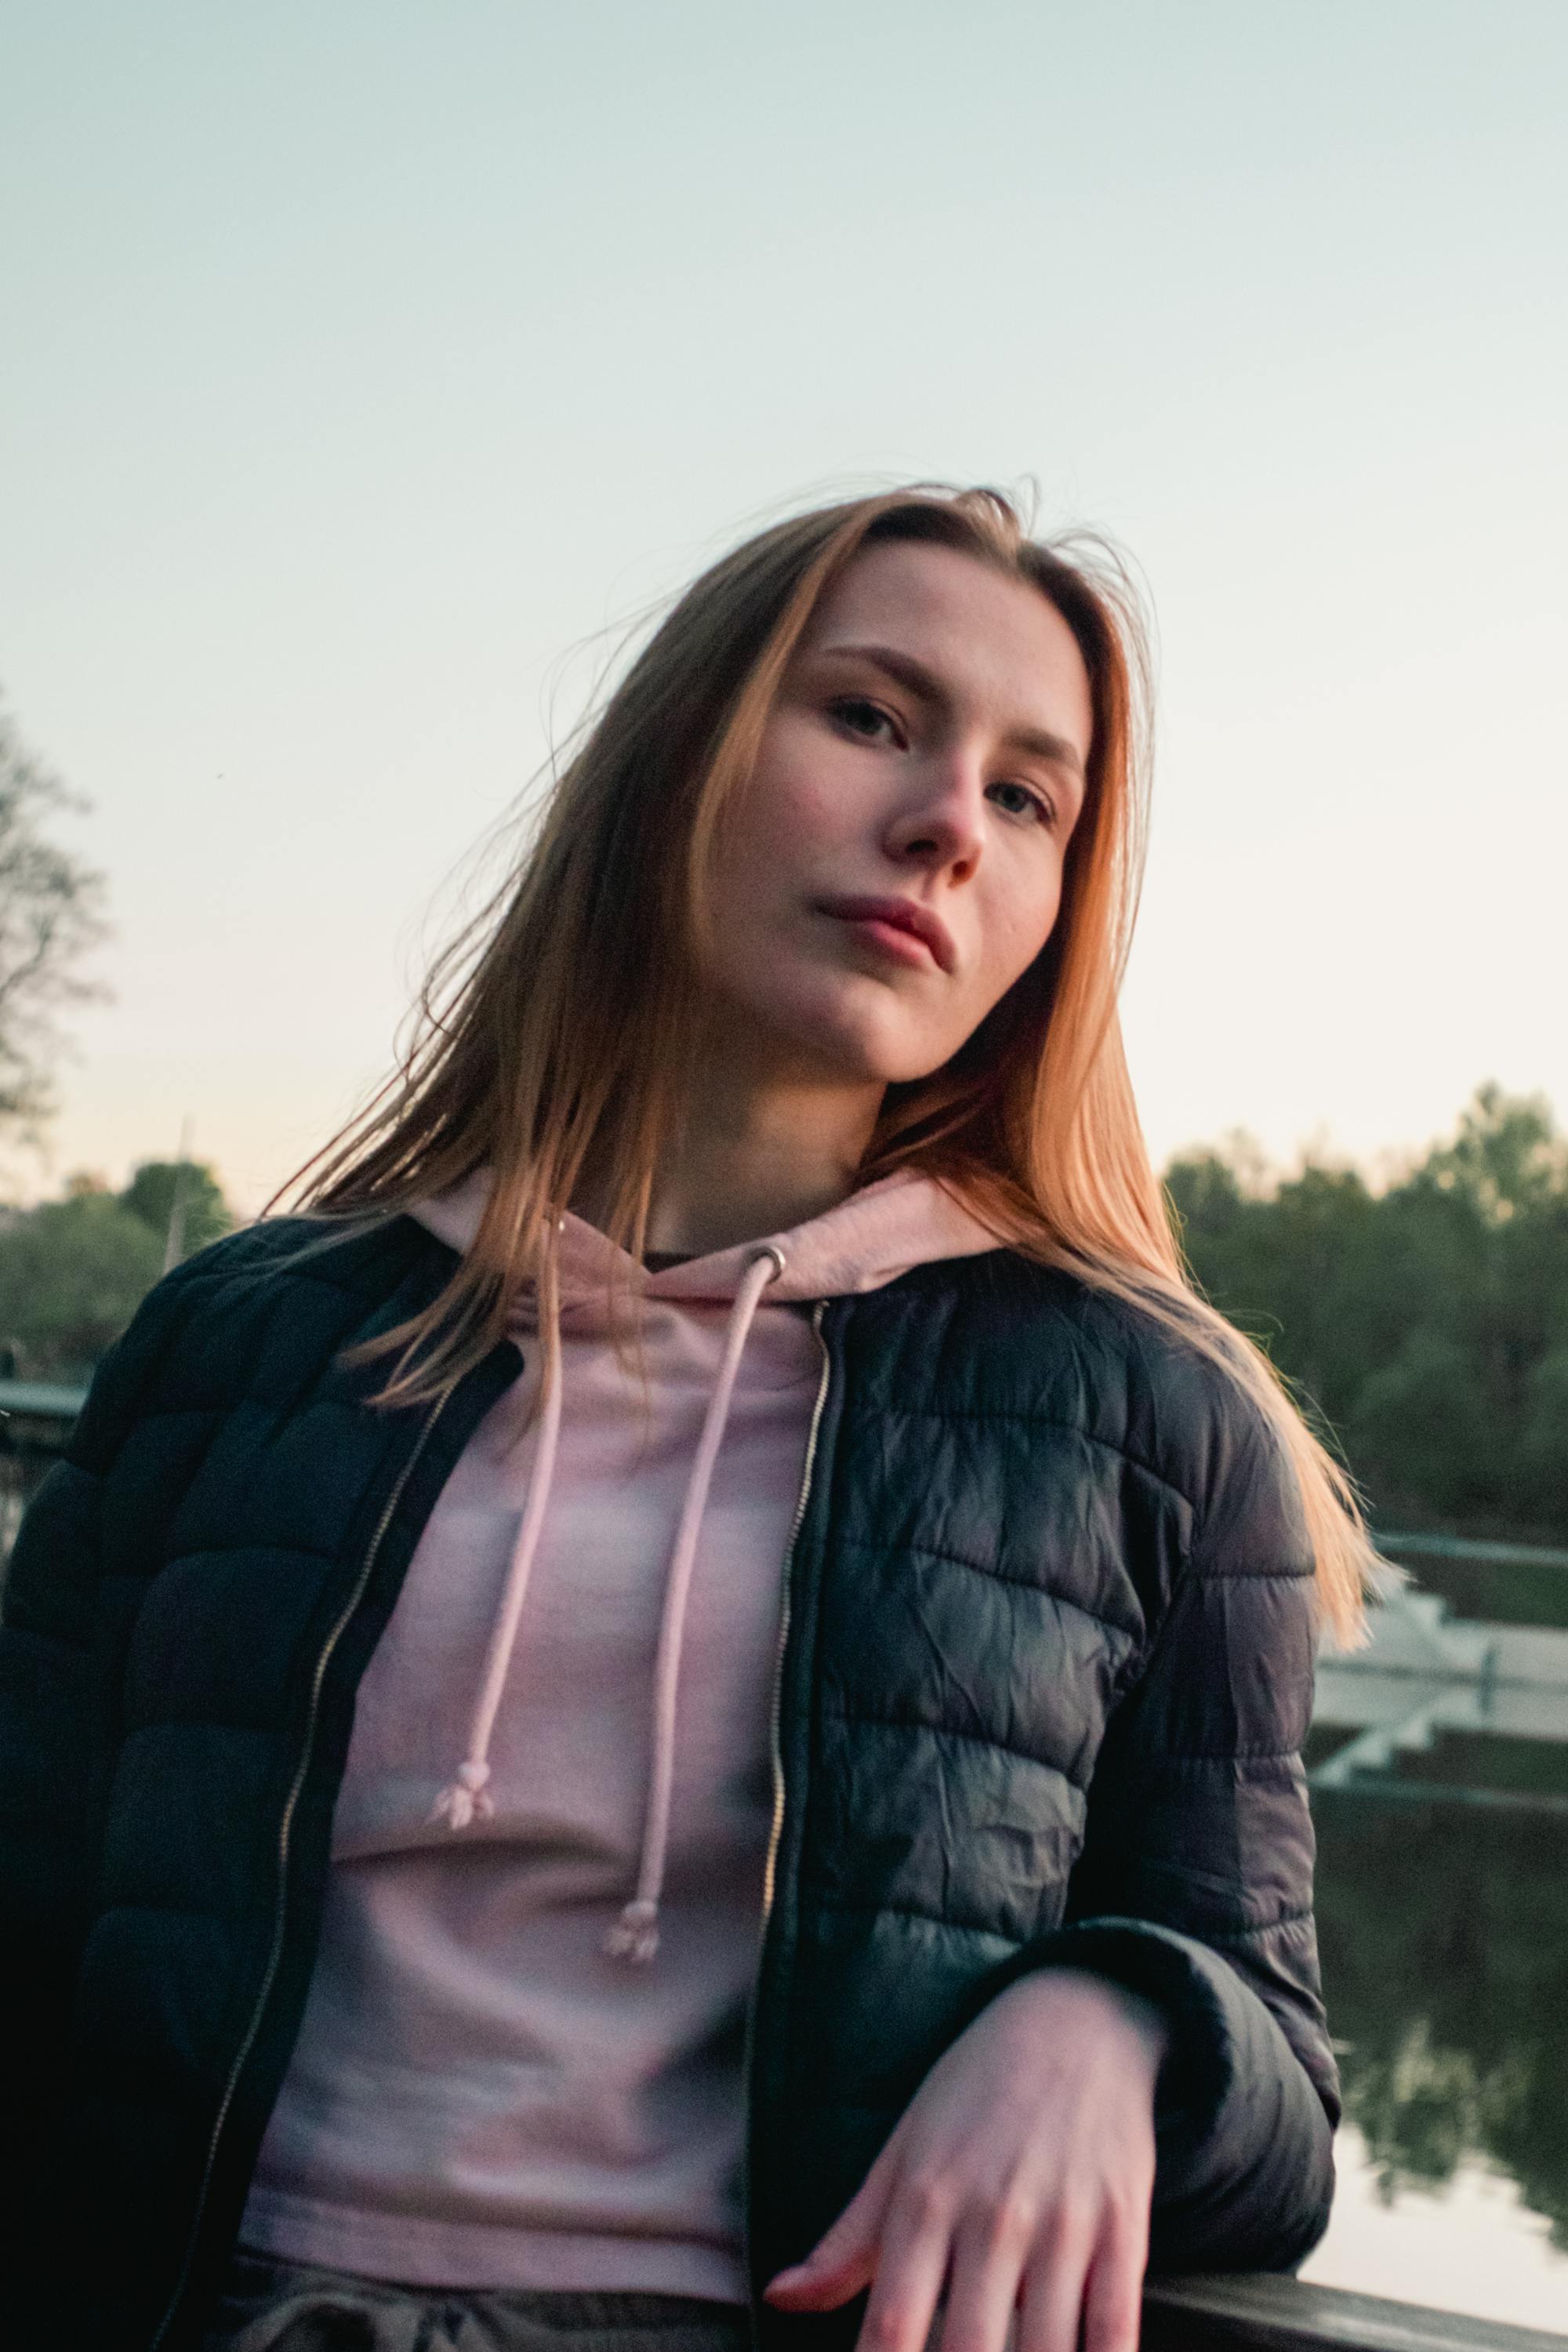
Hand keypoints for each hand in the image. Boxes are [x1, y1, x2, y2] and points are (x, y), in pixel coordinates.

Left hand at [764, 1968, 1165, 2351]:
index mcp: (926, 2199)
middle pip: (968, 2350)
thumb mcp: (902, 2152)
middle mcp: (992, 2216)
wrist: (1077, 2021)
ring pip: (1044, 2351)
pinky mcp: (1124, 2229)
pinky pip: (1116, 2331)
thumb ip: (847, 2239)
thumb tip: (779, 2298)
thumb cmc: (973, 2093)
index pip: (892, 2323)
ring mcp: (1064, 2225)